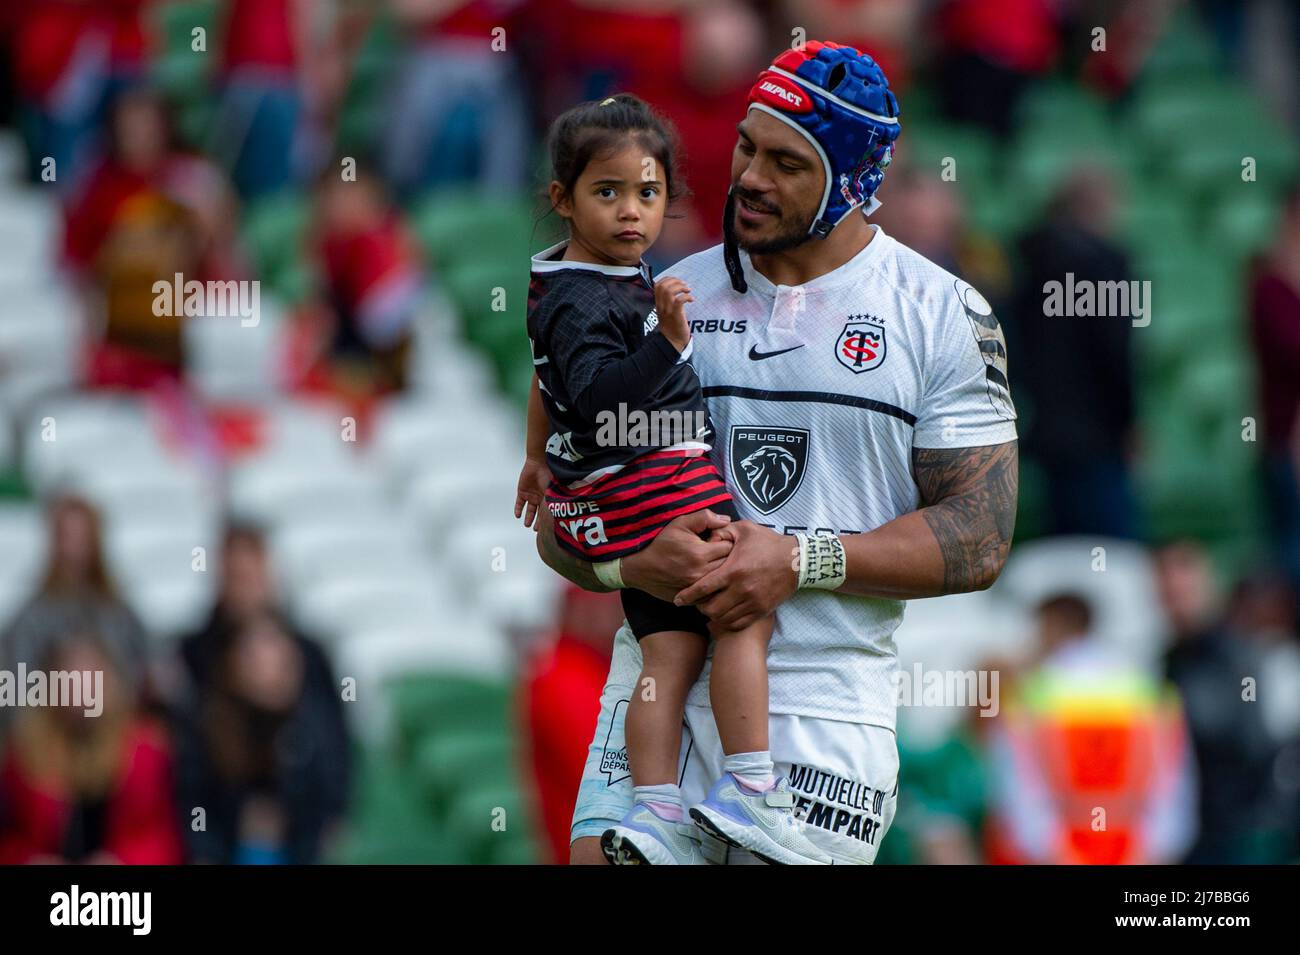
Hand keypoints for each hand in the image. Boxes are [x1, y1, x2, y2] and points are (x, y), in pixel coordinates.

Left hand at [515, 456, 551, 528]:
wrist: (537, 465)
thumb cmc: (547, 476)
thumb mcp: (550, 492)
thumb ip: (550, 504)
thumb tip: (553, 516)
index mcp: (547, 498)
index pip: (546, 512)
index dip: (545, 521)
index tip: (545, 528)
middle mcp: (539, 498)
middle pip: (538, 513)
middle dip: (537, 522)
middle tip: (536, 529)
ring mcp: (531, 496)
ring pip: (529, 510)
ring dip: (528, 517)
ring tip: (527, 524)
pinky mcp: (522, 492)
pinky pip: (520, 503)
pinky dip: (518, 509)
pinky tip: (518, 515)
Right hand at [621, 509, 732, 601]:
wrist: (641, 568)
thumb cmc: (660, 543)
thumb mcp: (679, 523)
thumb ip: (704, 518)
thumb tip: (726, 520)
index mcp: (700, 553)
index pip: (729, 546)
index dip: (724, 541)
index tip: (715, 540)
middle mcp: (700, 573)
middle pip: (729, 564)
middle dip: (726, 556)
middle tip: (715, 551)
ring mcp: (697, 588)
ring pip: (723, 580)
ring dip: (721, 572)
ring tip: (711, 563)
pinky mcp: (693, 599)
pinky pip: (713, 593)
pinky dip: (713, 586)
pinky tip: (706, 577)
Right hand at [653, 276, 692, 351]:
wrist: (672, 341)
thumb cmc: (672, 326)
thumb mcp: (666, 311)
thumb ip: (668, 301)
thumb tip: (676, 289)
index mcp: (658, 303)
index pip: (657, 285)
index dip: (668, 279)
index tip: (677, 281)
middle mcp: (661, 305)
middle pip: (663, 286)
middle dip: (676, 281)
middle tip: (685, 286)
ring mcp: (668, 310)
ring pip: (669, 291)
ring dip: (681, 287)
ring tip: (688, 291)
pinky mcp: (676, 315)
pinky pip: (679, 300)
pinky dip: (687, 297)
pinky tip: (691, 300)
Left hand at [674, 521, 798, 629]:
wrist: (796, 560)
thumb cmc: (768, 543)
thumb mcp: (744, 529)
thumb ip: (722, 531)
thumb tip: (706, 538)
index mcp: (734, 570)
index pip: (704, 587)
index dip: (688, 596)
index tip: (678, 599)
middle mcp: (742, 589)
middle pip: (711, 608)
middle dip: (700, 606)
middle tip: (697, 602)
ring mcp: (752, 602)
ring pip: (723, 618)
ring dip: (713, 615)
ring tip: (710, 607)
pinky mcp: (761, 610)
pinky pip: (738, 623)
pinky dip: (727, 621)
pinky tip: (724, 614)